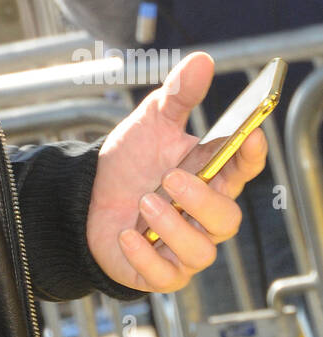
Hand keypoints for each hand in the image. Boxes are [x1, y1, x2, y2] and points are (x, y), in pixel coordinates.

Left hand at [86, 52, 268, 291]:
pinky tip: (127, 233)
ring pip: (200, 251)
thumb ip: (178, 95)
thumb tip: (202, 60)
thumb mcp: (151, 122)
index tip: (250, 133)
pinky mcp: (156, 271)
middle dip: (202, 200)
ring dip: (172, 226)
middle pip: (227, 219)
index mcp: (208, 176)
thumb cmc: (130, 162)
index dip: (251, 156)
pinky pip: (165, 276)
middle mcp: (201, 215)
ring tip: (144, 201)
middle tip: (171, 178)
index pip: (243, 170)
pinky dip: (146, 255)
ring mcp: (181, 246)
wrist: (85, 195)